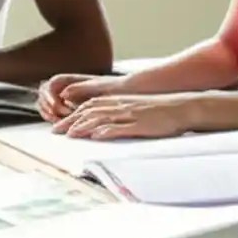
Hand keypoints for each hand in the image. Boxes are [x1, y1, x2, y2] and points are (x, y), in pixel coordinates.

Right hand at [37, 74, 122, 121]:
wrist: (128, 93)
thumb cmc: (115, 87)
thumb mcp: (98, 86)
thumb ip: (79, 88)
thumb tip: (63, 94)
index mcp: (71, 79)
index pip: (51, 84)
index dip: (49, 95)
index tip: (56, 106)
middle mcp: (66, 88)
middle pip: (45, 95)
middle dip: (47, 106)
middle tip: (57, 116)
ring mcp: (67, 100)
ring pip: (48, 106)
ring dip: (49, 114)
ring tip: (61, 122)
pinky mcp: (70, 112)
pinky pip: (55, 115)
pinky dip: (56, 120)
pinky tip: (65, 126)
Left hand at [52, 93, 193, 139]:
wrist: (182, 107)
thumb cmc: (161, 111)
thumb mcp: (136, 108)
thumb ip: (119, 114)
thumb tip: (102, 127)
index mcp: (119, 101)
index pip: (89, 107)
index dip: (72, 115)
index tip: (60, 125)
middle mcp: (121, 106)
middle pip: (90, 112)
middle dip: (71, 122)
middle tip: (55, 132)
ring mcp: (130, 115)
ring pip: (101, 119)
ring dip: (84, 127)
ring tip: (70, 135)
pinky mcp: (140, 124)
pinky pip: (121, 127)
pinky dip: (107, 130)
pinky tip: (96, 135)